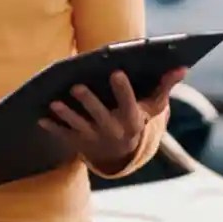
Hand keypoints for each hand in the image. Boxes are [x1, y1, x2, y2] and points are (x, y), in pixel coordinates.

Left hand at [38, 67, 186, 173]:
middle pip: (101, 116)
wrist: (120, 154)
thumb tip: (182, 67)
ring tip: (54, 103)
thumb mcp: (152, 106)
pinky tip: (40, 118)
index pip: (129, 104)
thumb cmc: (136, 118)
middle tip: (77, 86)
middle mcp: (114, 132)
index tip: (116, 72)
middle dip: (89, 102)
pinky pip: (64, 136)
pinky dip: (52, 128)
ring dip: (67, 115)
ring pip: (80, 127)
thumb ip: (164, 86)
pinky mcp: (78, 143)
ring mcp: (95, 139)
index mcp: (133, 121)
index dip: (123, 90)